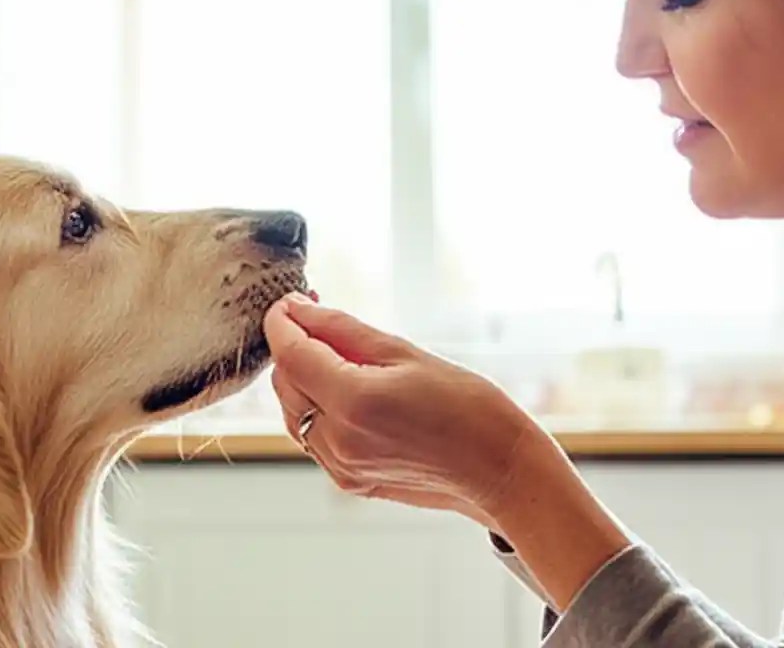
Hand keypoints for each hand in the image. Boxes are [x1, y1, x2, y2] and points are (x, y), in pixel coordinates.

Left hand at [264, 294, 631, 610]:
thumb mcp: (407, 354)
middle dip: (293, 348)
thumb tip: (302, 310)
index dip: (282, 323)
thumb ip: (344, 331)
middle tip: (318, 318)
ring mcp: (341, 466)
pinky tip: (346, 391)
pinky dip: (317, 409)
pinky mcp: (349, 481)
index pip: (291, 355)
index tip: (287, 302)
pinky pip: (312, 437)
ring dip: (302, 379)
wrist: (501, 469)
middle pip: (285, 384)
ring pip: (293, 412)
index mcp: (354, 403)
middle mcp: (339, 440)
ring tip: (335, 354)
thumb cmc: (470, 408)